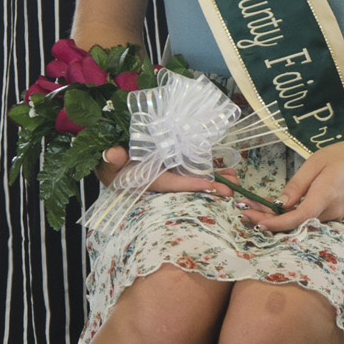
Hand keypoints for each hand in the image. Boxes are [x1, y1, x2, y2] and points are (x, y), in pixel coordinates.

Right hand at [99, 144, 239, 199]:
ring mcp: (170, 175)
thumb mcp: (107, 164)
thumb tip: (112, 153)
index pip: (172, 185)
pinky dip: (212, 170)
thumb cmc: (109, 166)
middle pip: (190, 187)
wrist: (110, 165)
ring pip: (196, 178)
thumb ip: (111, 160)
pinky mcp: (175, 167)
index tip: (212, 186)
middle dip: (212, 189)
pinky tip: (228, 169)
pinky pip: (196, 169)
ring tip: (236, 179)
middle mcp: (162, 181)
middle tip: (233, 189)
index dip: (192, 185)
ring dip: (216, 179)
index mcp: (148, 182)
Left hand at [259, 137, 343, 230]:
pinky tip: (276, 207)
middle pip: (295, 223)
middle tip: (245, 211)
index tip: (255, 221)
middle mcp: (330, 212)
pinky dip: (291, 215)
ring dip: (278, 218)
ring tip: (255, 208)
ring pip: (301, 222)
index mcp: (325, 197)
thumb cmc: (343, 155)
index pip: (296, 218)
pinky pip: (308, 218)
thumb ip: (297, 185)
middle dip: (269, 220)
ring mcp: (333, 215)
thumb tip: (279, 204)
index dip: (274, 223)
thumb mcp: (315, 163)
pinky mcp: (333, 213)